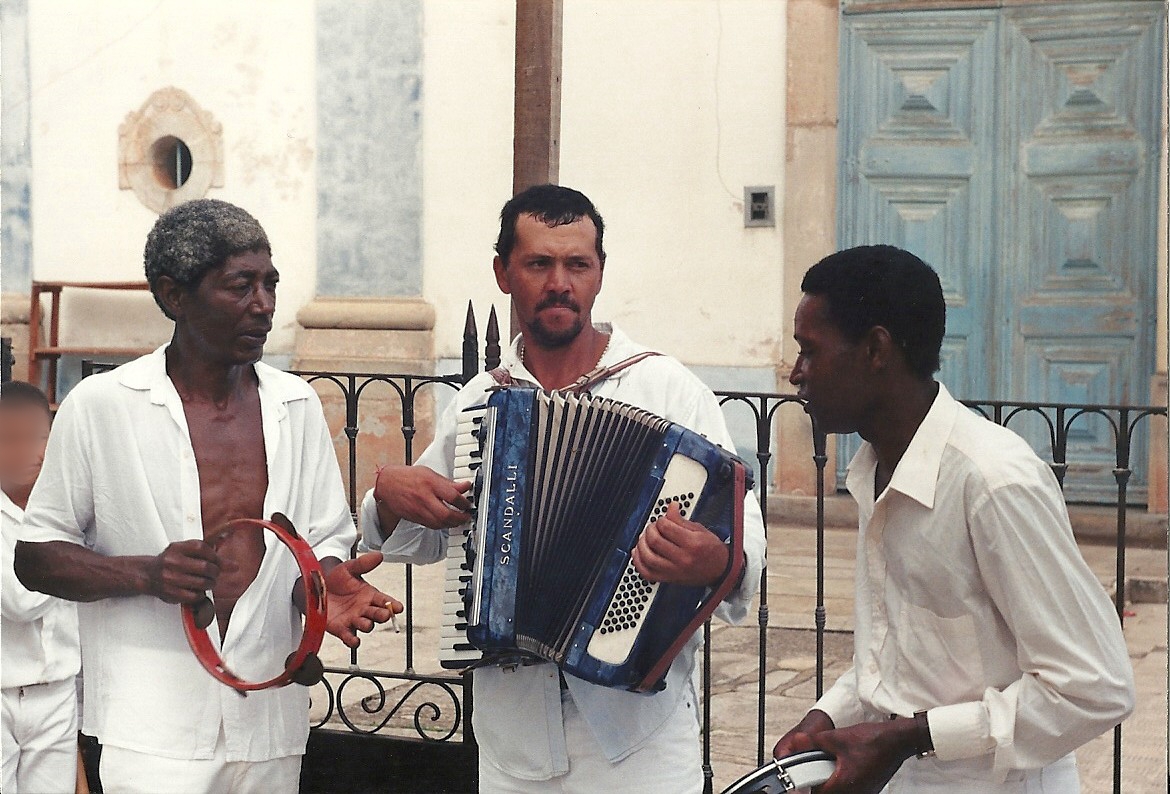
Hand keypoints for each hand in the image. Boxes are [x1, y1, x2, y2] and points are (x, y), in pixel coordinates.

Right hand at [145, 539, 219, 603]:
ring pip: (202, 583)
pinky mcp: (171, 593)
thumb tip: (233, 565)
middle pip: (205, 567)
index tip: (218, 561)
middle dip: (215, 572)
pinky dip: (201, 594)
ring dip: (210, 584)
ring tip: (208, 582)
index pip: (202, 548)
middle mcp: (172, 562)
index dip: (214, 556)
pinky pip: (195, 596)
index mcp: (177, 548)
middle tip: (214, 574)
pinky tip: (198, 590)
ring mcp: (171, 578)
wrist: (149, 574)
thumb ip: (209, 554)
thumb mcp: (186, 551)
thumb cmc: (171, 561)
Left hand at [321, 552, 402, 648]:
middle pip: (378, 615)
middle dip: (383, 615)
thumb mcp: (349, 568)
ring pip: (366, 626)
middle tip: (385, 614)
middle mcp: (364, 609)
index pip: (385, 601)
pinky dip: (352, 641)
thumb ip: (363, 564)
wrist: (316, 586)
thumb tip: (379, 555)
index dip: (393, 604)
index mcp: (370, 595)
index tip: (398, 607)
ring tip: (366, 623)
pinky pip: (349, 637)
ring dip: (367, 625)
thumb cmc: (336, 577)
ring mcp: (353, 619)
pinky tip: (354, 641)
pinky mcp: (340, 628)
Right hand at [374, 464, 472, 529]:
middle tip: (467, 516)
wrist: (387, 484)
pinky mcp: (415, 518)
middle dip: (460, 518)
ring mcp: (419, 510)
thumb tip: (465, 486)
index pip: (453, 496)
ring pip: (440, 523)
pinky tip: (446, 522)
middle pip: (446, 514)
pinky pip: (432, 525)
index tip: (469, 503)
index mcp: (430, 484)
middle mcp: (424, 498)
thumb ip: (448, 483)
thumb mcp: (430, 473)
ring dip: (452, 524)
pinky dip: (442, 525)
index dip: (464, 502)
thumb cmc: (408, 477)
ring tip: (459, 520)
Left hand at [631, 502, 728, 585]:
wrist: (721, 570)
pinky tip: (638, 553)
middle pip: (655, 541)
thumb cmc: (712, 550)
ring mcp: (675, 571)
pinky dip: (638, 563)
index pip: (666, 527)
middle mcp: (683, 559)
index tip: (662, 520)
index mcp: (692, 543)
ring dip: (641, 544)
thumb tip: (670, 507)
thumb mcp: (700, 530)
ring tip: (644, 538)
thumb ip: (681, 520)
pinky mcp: (670, 579)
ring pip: (648, 557)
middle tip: (653, 527)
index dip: (660, 520)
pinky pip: (647, 573)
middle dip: (650, 530)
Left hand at [775, 713, 916, 793]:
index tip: (800, 776)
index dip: (807, 784)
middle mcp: (856, 792)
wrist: (898, 740)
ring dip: (831, 779)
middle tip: (814, 767)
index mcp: (844, 785)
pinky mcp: (869, 788)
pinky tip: (842, 765)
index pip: (817, 793)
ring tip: (828, 764)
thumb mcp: (837, 738)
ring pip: (840, 790)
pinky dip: (843, 779)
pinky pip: (851, 788)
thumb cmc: (875, 741)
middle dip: (819, 781)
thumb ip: (813, 742)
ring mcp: (864, 792)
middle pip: (828, 793)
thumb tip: (798, 742)